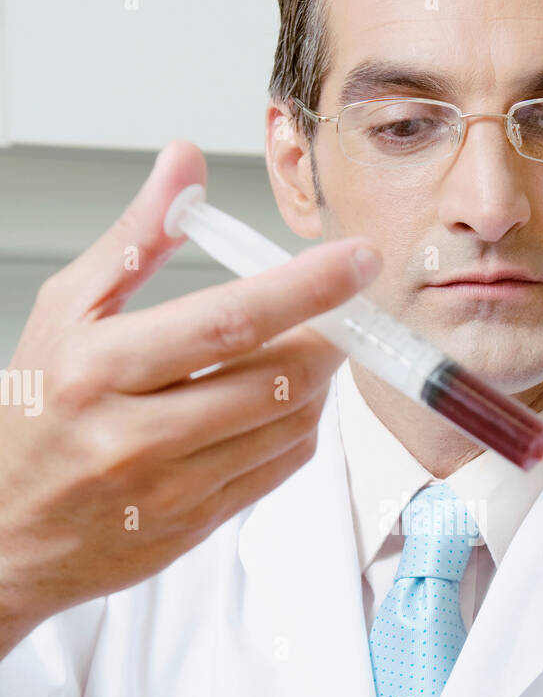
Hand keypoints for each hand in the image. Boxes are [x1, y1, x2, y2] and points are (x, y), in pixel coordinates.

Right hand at [0, 139, 381, 654]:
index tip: (355, 260)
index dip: (305, 289)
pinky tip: (283, 403)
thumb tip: (184, 165)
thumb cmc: (35, 416)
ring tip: (307, 350)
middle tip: (342, 309)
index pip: (228, 322)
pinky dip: (300, 428)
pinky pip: (279, 470)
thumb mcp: (67, 312)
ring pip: (288, 427)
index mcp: (101, 369)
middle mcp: (137, 435)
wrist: (5, 531)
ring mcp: (170, 490)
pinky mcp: (195, 527)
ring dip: (318, 383)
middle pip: (275, 381)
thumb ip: (135, 240)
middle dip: (328, 337)